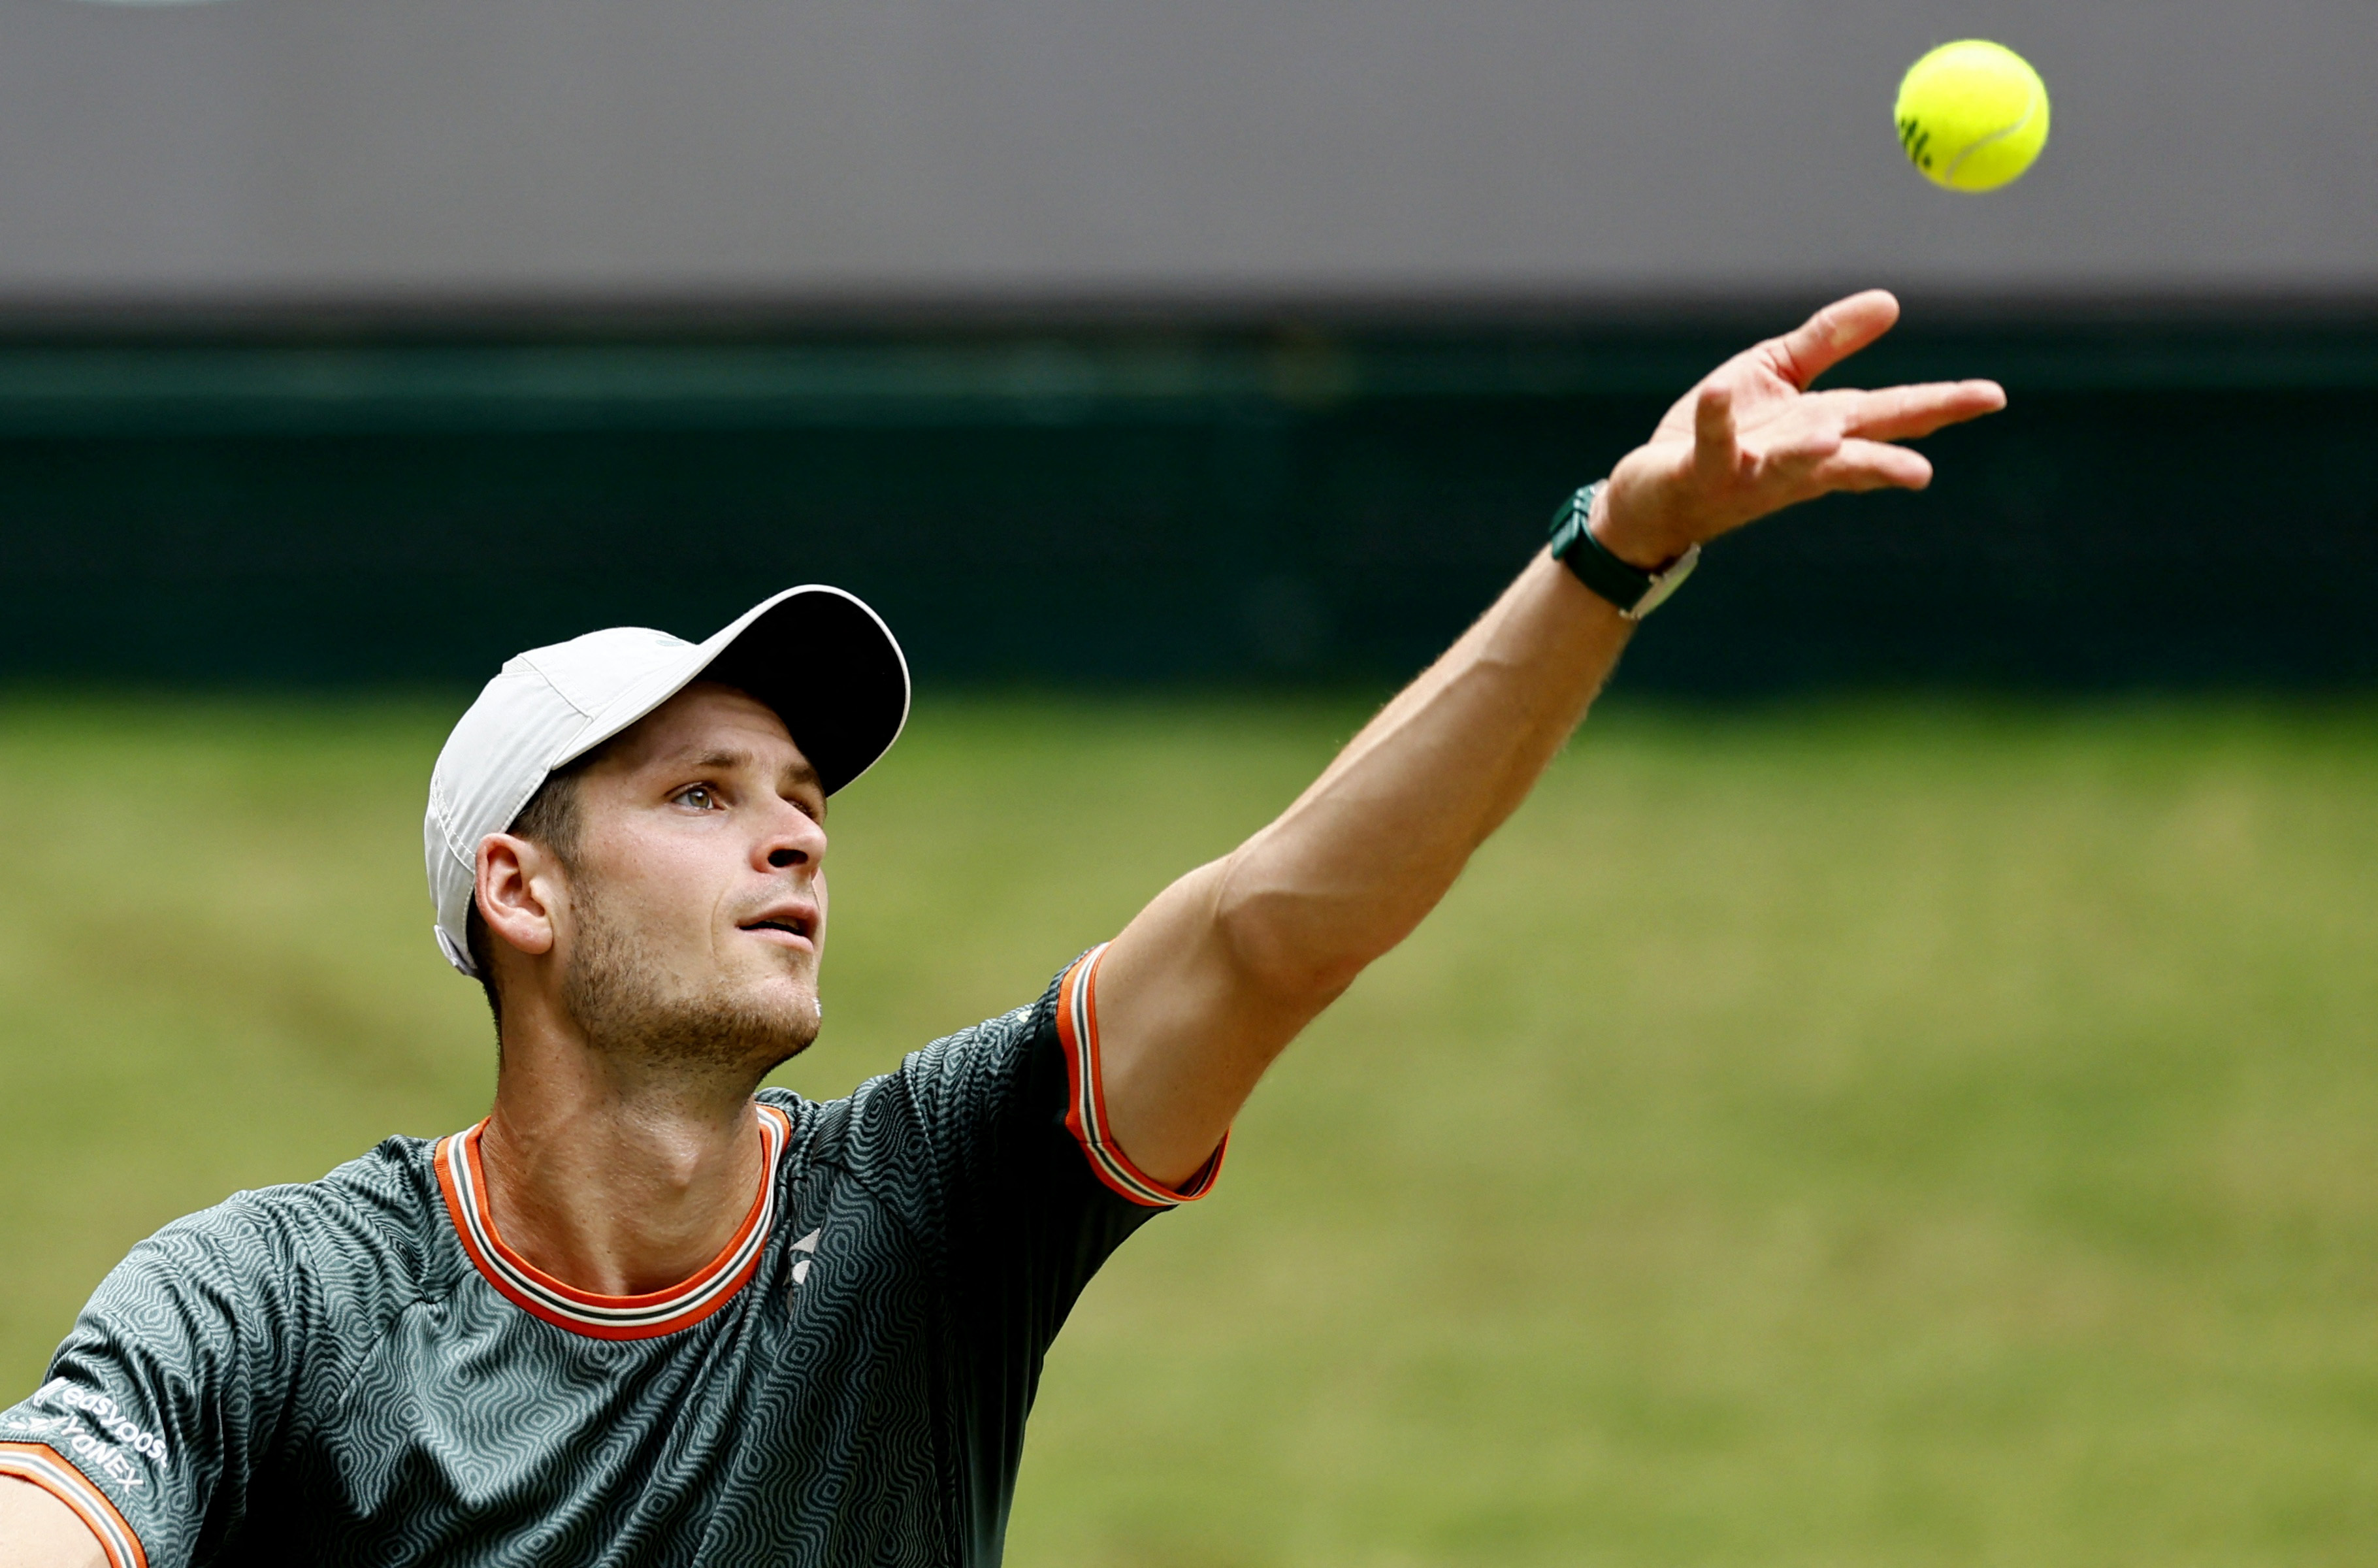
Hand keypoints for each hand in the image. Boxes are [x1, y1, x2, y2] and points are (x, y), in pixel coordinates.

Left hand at [1594, 290, 2007, 568]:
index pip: (1892, 414)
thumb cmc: (1724, 434)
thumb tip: (1891, 302)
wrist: (1654, 493)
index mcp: (1825, 429)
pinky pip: (1713, 445)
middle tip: (1926, 471)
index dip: (1941, 406)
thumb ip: (1828, 342)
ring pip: (1787, 466)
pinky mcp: (1703, 472)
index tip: (1992, 396)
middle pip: (1852, 452)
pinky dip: (1719, 419)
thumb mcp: (1777, 375)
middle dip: (1891, 459)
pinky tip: (1721, 390)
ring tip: (1831, 441)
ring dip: (1809, 455)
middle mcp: (1798, 459)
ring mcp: (1751, 471)